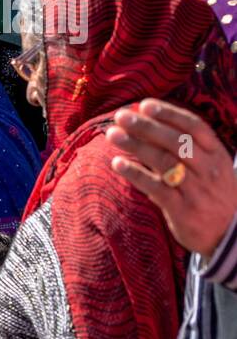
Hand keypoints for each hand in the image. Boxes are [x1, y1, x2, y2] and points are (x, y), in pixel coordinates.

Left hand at [108, 98, 236, 257]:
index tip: (145, 104)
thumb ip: (189, 148)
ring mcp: (196, 190)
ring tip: (113, 134)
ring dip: (135, 145)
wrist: (232, 234)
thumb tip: (150, 124)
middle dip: (147, 126)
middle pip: (176, 142)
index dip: (170, 114)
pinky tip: (117, 163)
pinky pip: (155, 187)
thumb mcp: (213, 167)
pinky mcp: (182, 209)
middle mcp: (208, 169)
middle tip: (121, 116)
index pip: (194, 127)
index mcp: (217, 154)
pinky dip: (135, 174)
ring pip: (163, 162)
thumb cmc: (214, 194)